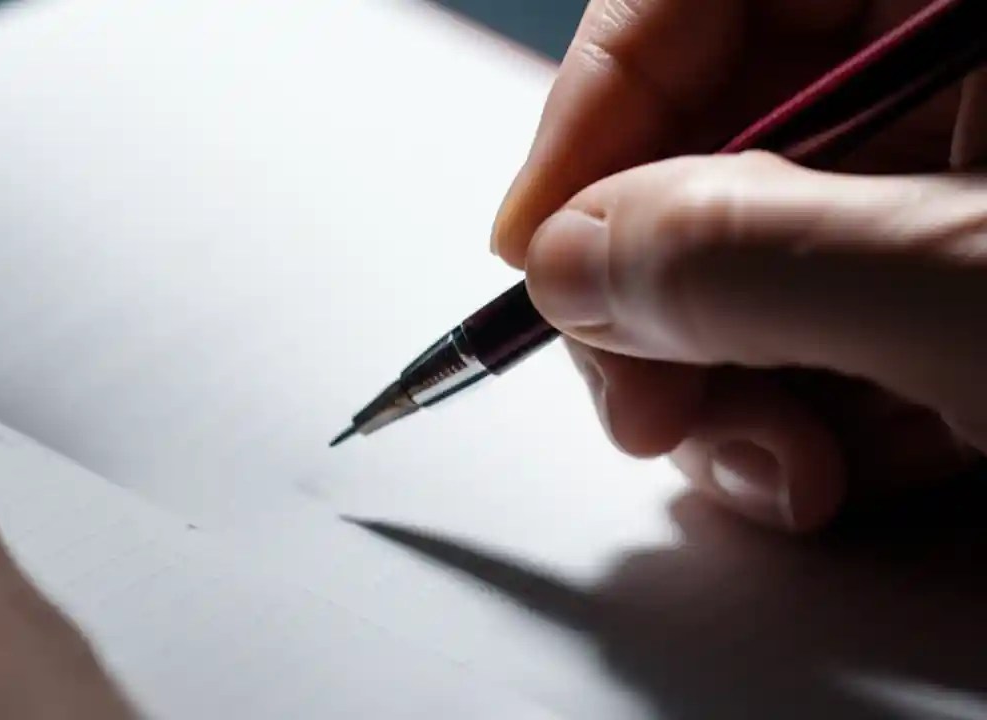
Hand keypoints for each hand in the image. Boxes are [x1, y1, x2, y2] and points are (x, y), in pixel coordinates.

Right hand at [493, 0, 986, 532]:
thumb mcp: (960, 288)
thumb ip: (746, 256)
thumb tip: (566, 263)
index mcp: (949, 2)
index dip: (597, 106)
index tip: (535, 246)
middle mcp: (937, 75)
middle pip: (707, 146)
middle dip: (664, 305)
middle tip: (650, 406)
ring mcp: (947, 183)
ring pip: (746, 261)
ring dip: (729, 393)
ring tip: (787, 472)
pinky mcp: (947, 284)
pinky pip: (816, 330)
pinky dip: (805, 420)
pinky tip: (846, 469)